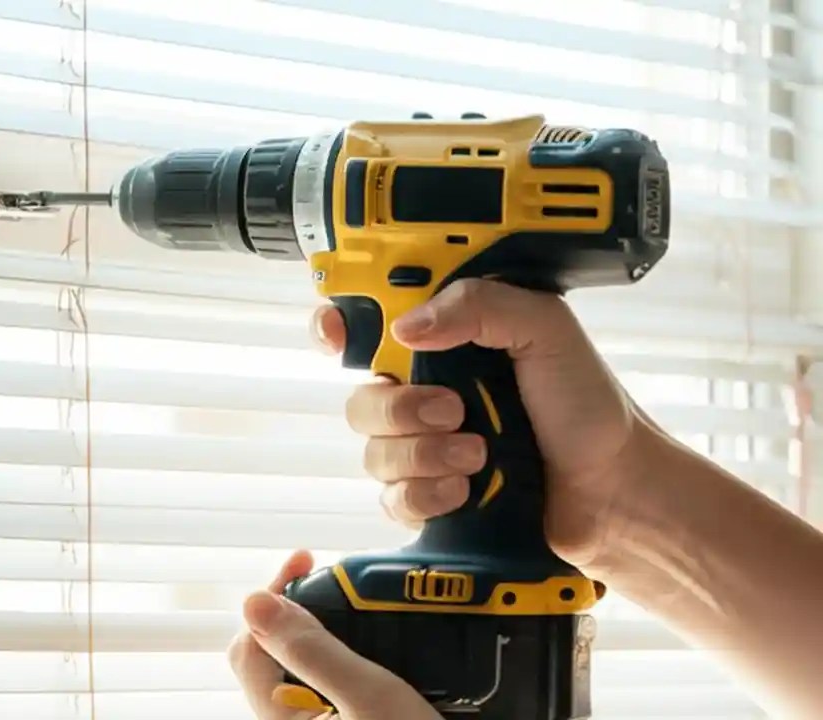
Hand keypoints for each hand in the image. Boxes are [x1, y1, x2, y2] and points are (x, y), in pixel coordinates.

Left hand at [228, 550, 441, 718]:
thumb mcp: (369, 698)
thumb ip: (312, 650)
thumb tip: (255, 602)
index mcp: (278, 719)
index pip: (249, 643)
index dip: (273, 596)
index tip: (308, 561)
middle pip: (274, 654)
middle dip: (303, 611)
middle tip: (340, 584)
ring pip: (304, 670)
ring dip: (329, 634)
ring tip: (365, 612)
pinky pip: (331, 689)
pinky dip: (348, 661)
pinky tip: (381, 651)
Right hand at [313, 278, 650, 568]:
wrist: (617, 492)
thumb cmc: (590, 407)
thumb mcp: (546, 329)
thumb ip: (479, 306)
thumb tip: (405, 327)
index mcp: (449, 341)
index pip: (371, 323)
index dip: (339, 327)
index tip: (337, 338)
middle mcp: (429, 390)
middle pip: (361, 395)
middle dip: (399, 408)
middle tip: (454, 411)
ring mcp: (428, 446)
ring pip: (373, 450)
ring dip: (422, 455)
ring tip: (478, 457)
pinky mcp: (433, 496)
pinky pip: (391, 497)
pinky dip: (423, 495)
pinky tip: (464, 492)